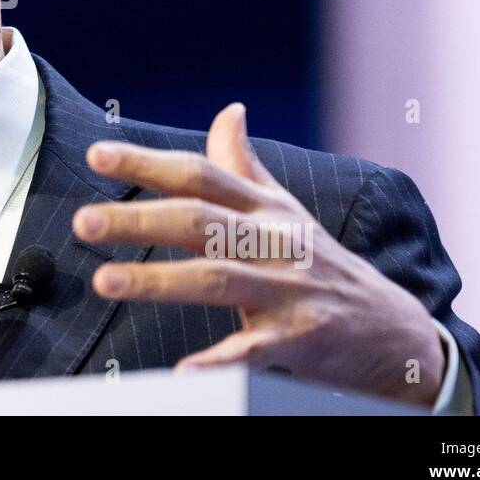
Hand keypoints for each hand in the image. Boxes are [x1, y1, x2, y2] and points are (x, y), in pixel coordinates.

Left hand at [72, 103, 445, 406]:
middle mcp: (274, 242)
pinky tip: (182, 369)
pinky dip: (220, 359)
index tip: (96, 154)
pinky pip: (255, 349)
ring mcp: (288, 290)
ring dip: (159, 280)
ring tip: (104, 281)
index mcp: (265, 209)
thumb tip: (228, 110)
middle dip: (139, 219)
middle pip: (200, 221)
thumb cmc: (323, 264)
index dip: (148, 163)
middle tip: (84, 222)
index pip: (201, 174)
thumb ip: (246, 165)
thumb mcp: (286, 210)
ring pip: (218, 278)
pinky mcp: (302, 339)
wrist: (395, 332)